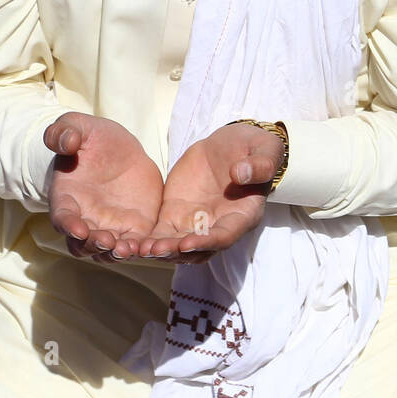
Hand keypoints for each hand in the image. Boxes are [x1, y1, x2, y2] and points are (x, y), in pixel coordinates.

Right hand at [45, 113, 163, 261]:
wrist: (120, 150)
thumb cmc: (92, 139)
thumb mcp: (77, 127)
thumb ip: (65, 132)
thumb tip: (66, 141)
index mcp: (68, 197)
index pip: (62, 217)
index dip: (68, 225)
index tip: (77, 229)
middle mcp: (86, 218)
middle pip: (83, 244)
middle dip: (94, 245)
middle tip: (108, 241)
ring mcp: (110, 226)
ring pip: (108, 250)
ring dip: (116, 253)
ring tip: (128, 249)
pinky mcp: (135, 227)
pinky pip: (137, 244)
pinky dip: (140, 249)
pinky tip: (151, 247)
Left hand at [138, 122, 286, 263]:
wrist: (232, 146)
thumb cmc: (254, 150)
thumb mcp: (264, 150)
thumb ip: (259, 164)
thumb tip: (240, 173)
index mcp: (243, 215)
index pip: (226, 236)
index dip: (208, 243)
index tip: (188, 243)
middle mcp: (218, 226)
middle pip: (198, 249)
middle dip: (176, 251)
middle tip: (156, 250)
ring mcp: (196, 223)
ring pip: (176, 246)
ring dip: (160, 250)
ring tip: (141, 249)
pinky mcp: (176, 215)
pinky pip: (161, 233)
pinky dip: (148, 240)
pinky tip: (132, 241)